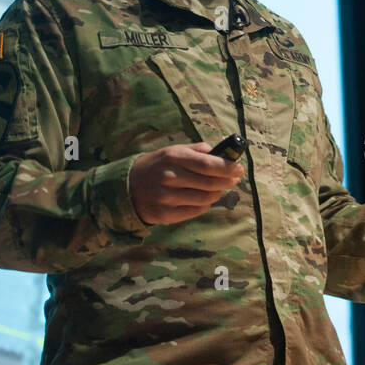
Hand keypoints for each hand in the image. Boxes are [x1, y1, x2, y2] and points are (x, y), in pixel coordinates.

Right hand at [128, 141, 242, 224]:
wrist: (126, 187)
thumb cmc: (156, 166)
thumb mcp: (172, 151)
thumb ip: (197, 150)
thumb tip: (222, 153)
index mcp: (173, 158)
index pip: (207, 164)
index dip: (227, 168)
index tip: (239, 169)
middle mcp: (169, 177)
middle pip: (210, 183)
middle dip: (227, 182)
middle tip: (233, 180)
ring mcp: (167, 198)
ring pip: (206, 198)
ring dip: (217, 194)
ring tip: (218, 189)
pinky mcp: (165, 214)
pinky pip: (196, 211)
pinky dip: (205, 205)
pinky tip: (203, 199)